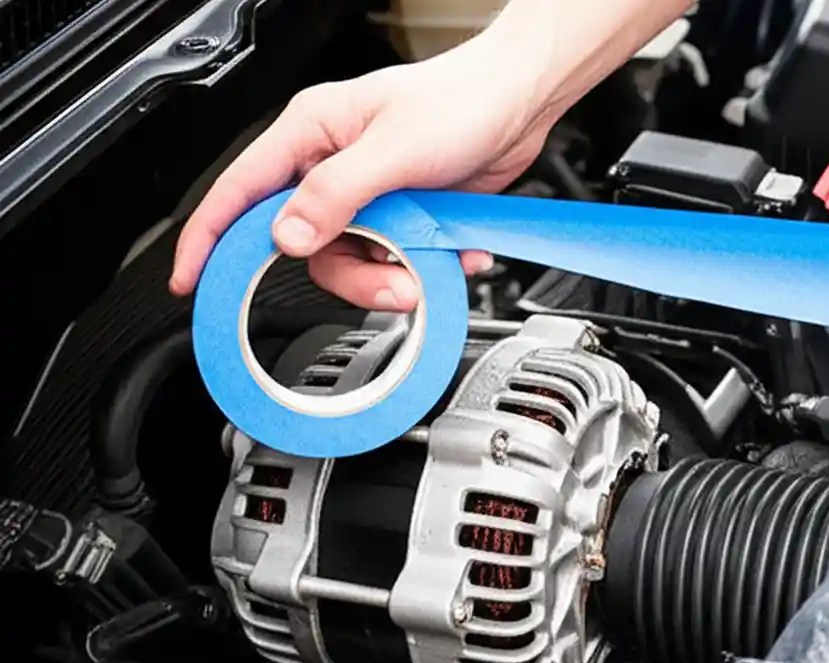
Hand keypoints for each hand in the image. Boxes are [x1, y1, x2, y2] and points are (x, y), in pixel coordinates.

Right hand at [169, 37, 553, 310]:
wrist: (521, 101)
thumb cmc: (461, 99)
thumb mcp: (392, 150)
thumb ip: (336, 194)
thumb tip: (288, 235)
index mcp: (311, 133)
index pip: (240, 190)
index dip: (210, 238)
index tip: (192, 280)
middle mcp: (332, 163)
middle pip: (307, 244)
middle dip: (352, 273)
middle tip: (390, 283)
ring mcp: (369, 191)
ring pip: (354, 258)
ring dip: (394, 274)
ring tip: (431, 269)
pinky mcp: (404, 211)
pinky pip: (394, 256)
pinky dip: (424, 265)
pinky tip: (453, 252)